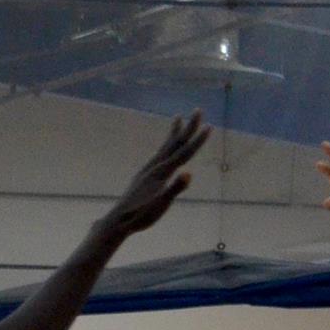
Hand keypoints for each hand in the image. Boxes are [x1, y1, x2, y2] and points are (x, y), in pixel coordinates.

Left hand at [97, 113, 209, 242]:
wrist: (119, 220)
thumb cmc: (141, 216)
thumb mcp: (161, 205)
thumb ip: (175, 188)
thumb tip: (189, 174)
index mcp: (161, 172)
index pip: (184, 153)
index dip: (198, 140)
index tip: (210, 126)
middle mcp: (155, 166)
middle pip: (175, 143)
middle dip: (189, 127)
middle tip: (198, 110)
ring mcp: (148, 169)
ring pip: (165, 146)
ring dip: (174, 132)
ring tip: (178, 118)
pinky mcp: (144, 175)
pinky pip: (158, 155)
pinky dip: (165, 146)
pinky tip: (165, 148)